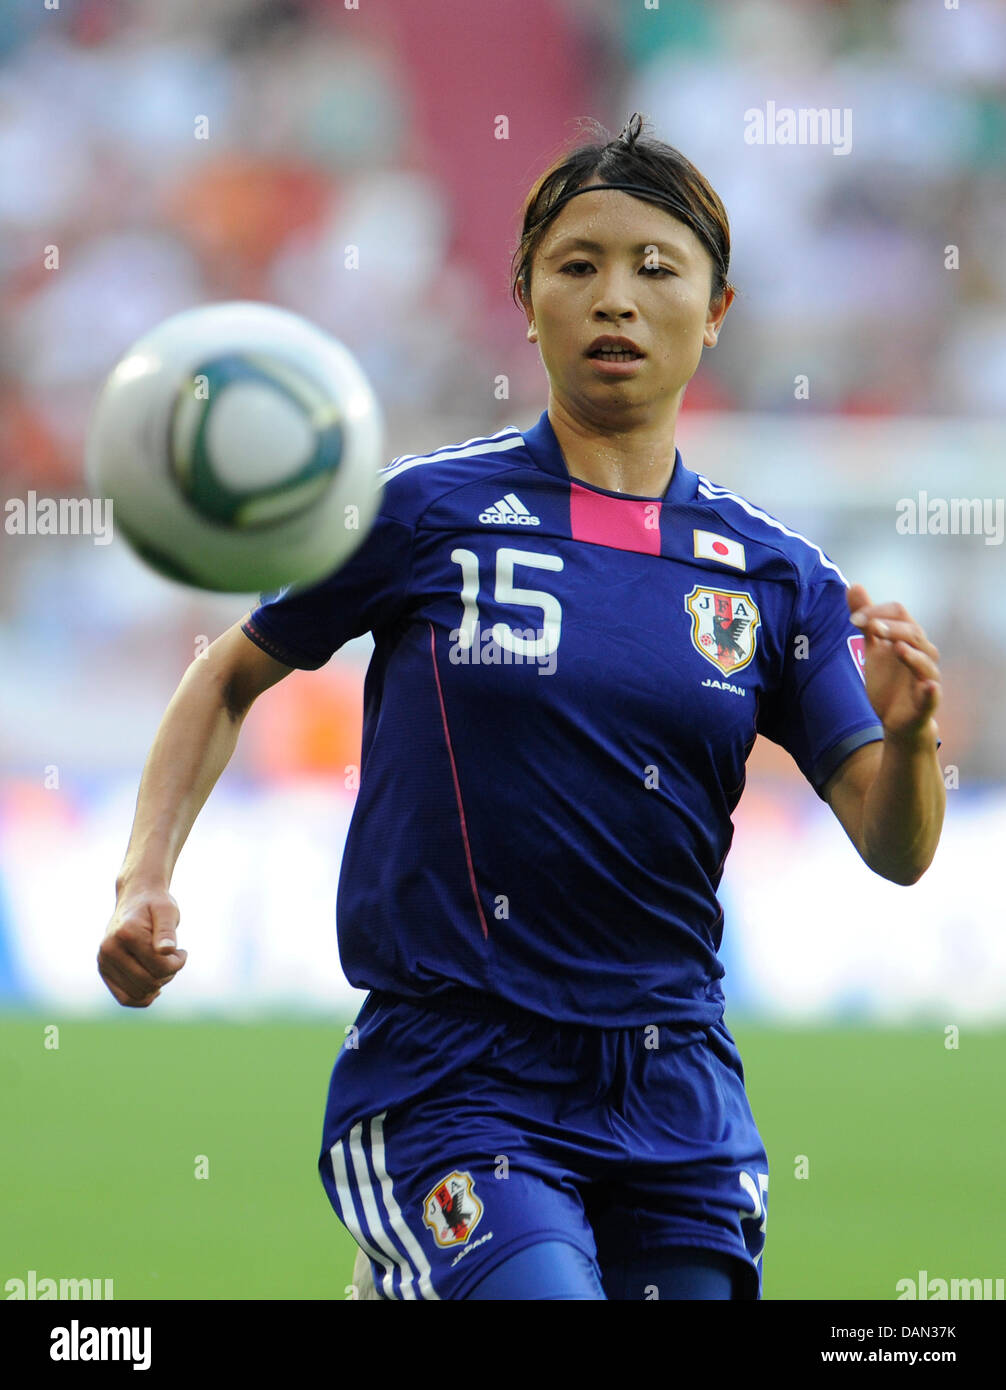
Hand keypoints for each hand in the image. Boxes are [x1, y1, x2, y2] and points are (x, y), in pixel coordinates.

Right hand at [98, 886, 186, 1007]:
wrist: (135, 900)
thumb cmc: (155, 905)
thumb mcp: (167, 911)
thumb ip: (167, 931)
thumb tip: (166, 951)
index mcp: (126, 934)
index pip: (158, 966)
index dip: (177, 963)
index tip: (182, 951)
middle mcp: (109, 949)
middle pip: (149, 982)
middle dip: (168, 974)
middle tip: (173, 958)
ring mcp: (104, 961)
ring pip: (138, 994)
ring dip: (157, 984)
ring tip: (161, 965)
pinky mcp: (104, 971)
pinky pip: (125, 999)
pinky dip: (143, 997)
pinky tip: (155, 984)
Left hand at [847, 584, 940, 745]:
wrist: (894, 719)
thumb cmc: (887, 680)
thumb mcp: (873, 647)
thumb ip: (867, 618)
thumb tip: (854, 585)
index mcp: (909, 637)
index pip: (899, 612)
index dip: (877, 611)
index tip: (852, 618)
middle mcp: (923, 653)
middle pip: (912, 632)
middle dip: (891, 628)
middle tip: (869, 626)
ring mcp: (927, 677)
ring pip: (925, 661)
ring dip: (911, 654)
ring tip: (896, 647)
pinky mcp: (927, 701)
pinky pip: (933, 694)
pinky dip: (931, 690)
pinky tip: (928, 686)